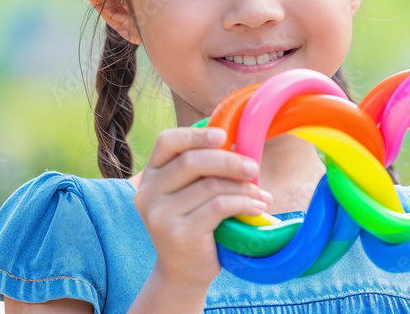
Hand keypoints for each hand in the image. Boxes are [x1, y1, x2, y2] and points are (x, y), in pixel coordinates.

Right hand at [133, 127, 273, 289]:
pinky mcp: (179, 234)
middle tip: (254, 169)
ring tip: (260, 195)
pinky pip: (219, 207)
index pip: (167, 142)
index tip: (224, 136)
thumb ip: (204, 170)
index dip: (196, 135)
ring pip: (210, 186)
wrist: (182, 273)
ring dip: (243, 188)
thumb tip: (241, 145)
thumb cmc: (194, 225)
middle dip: (229, 161)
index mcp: (151, 176)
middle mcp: (149, 194)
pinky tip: (256, 208)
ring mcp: (160, 215)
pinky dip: (244, 204)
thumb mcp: (192, 194)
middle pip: (192, 161)